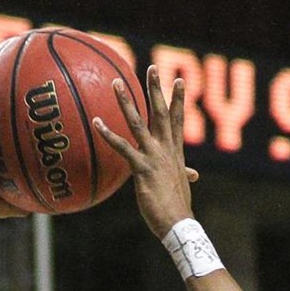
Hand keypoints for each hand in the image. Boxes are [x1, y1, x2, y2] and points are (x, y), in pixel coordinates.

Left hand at [98, 65, 199, 237]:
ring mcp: (155, 157)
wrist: (178, 223)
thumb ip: (184, 173)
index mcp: (175, 152)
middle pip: (162, 113)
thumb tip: (192, 173)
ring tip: (115, 83)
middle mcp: (167, 149)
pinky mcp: (142, 168)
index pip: (178, 119)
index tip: (179, 80)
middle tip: (152, 67)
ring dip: (126, 102)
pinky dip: (109, 134)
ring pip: (139, 123)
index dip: (178, 99)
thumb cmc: (178, 207)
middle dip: (156, 89)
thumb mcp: (181, 185)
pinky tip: (97, 122)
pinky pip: (123, 147)